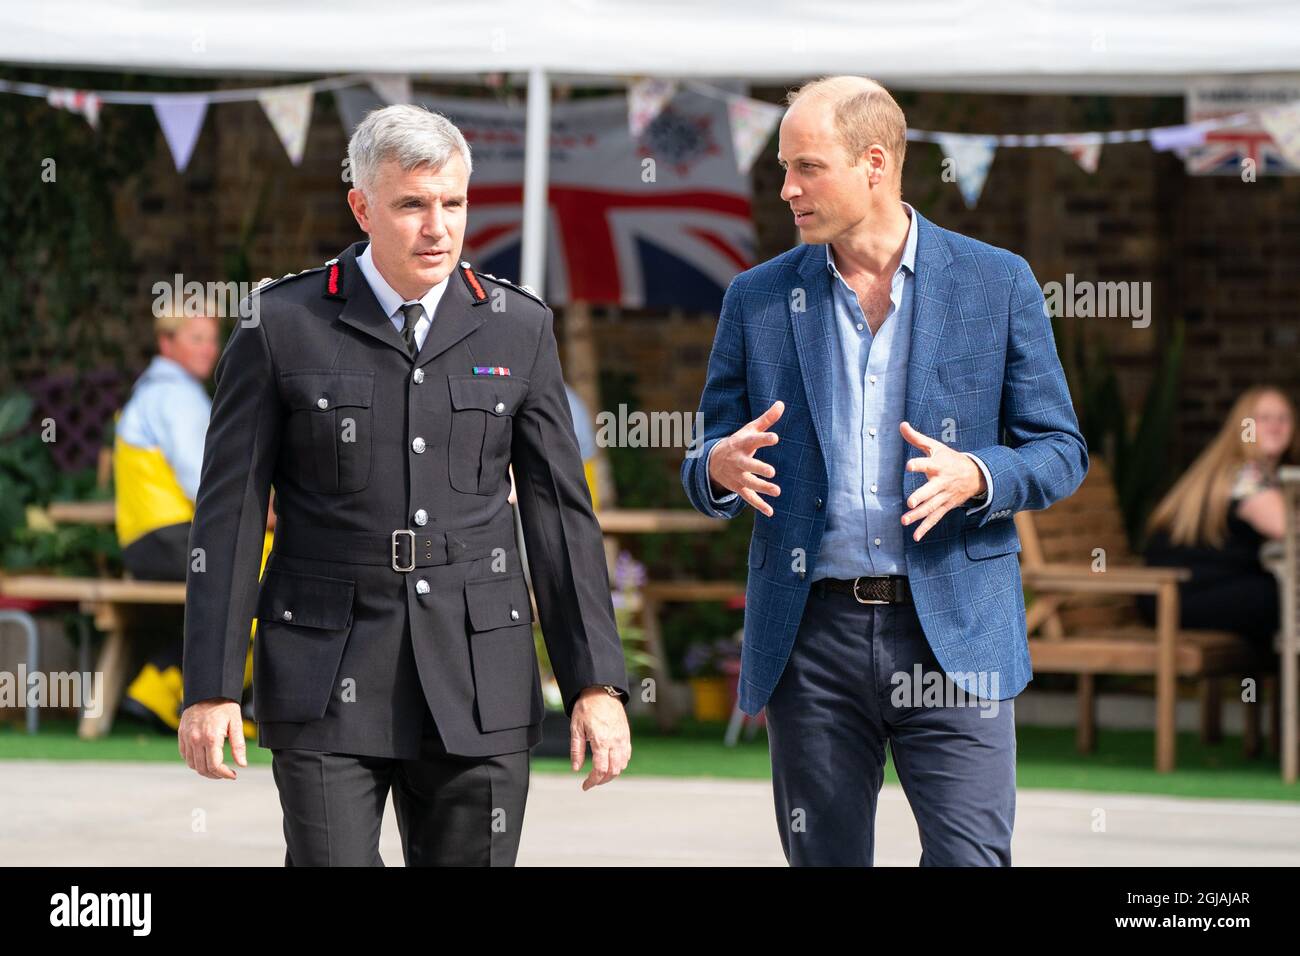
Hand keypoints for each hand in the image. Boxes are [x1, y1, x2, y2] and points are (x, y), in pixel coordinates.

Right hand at [178, 698, 246, 779]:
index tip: (233, 775)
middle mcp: (196, 740)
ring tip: (216, 768)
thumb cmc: (224, 706)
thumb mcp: (236, 723)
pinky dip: (194, 761)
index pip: (215, 766)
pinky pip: (185, 755)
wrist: (207, 691)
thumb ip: (239, 746)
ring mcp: (186, 738)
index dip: (224, 774)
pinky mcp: (181, 735)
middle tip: (226, 773)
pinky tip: (205, 758)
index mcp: (211, 738)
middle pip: (203, 768)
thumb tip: (242, 764)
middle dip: (216, 775)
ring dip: (204, 770)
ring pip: (192, 764)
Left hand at [569, 687, 630, 790]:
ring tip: (600, 774)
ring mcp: (623, 738)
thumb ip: (576, 750)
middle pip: (613, 771)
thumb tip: (576, 768)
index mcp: (601, 741)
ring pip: (622, 765)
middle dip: (602, 780)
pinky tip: (611, 763)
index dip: (592, 781)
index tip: (585, 786)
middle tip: (591, 781)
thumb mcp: (576, 728)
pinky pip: (627, 755)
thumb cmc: (587, 707)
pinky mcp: (626, 735)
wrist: (602, 690)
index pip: (600, 770)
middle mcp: (615, 742)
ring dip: (612, 774)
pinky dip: (620, 764)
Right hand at [707, 400, 783, 516]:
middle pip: (749, 465)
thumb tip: (782, 403)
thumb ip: (766, 419)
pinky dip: (759, 505)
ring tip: (777, 491)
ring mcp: (737, 476)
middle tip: (772, 471)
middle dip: (759, 468)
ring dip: (762, 488)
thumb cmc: (738, 443)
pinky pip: (749, 498)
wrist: (712, 462)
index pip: (753, 440)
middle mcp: (738, 461)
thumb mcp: (749, 430)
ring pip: (749, 483)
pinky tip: (770, 512)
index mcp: (742, 445)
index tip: (775, 437)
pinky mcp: (739, 488)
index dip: (763, 439)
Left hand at [900, 421, 985, 541]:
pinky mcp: (946, 506)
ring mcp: (945, 496)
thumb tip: (901, 425)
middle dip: (921, 496)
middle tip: (910, 503)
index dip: (918, 464)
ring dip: (918, 515)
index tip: (909, 465)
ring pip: (932, 507)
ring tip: (904, 520)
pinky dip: (926, 527)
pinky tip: (915, 536)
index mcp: (938, 465)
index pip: (927, 464)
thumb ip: (916, 438)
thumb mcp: (935, 447)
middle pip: (931, 490)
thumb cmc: (950, 458)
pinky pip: (935, 518)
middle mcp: (942, 482)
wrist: (976, 474)